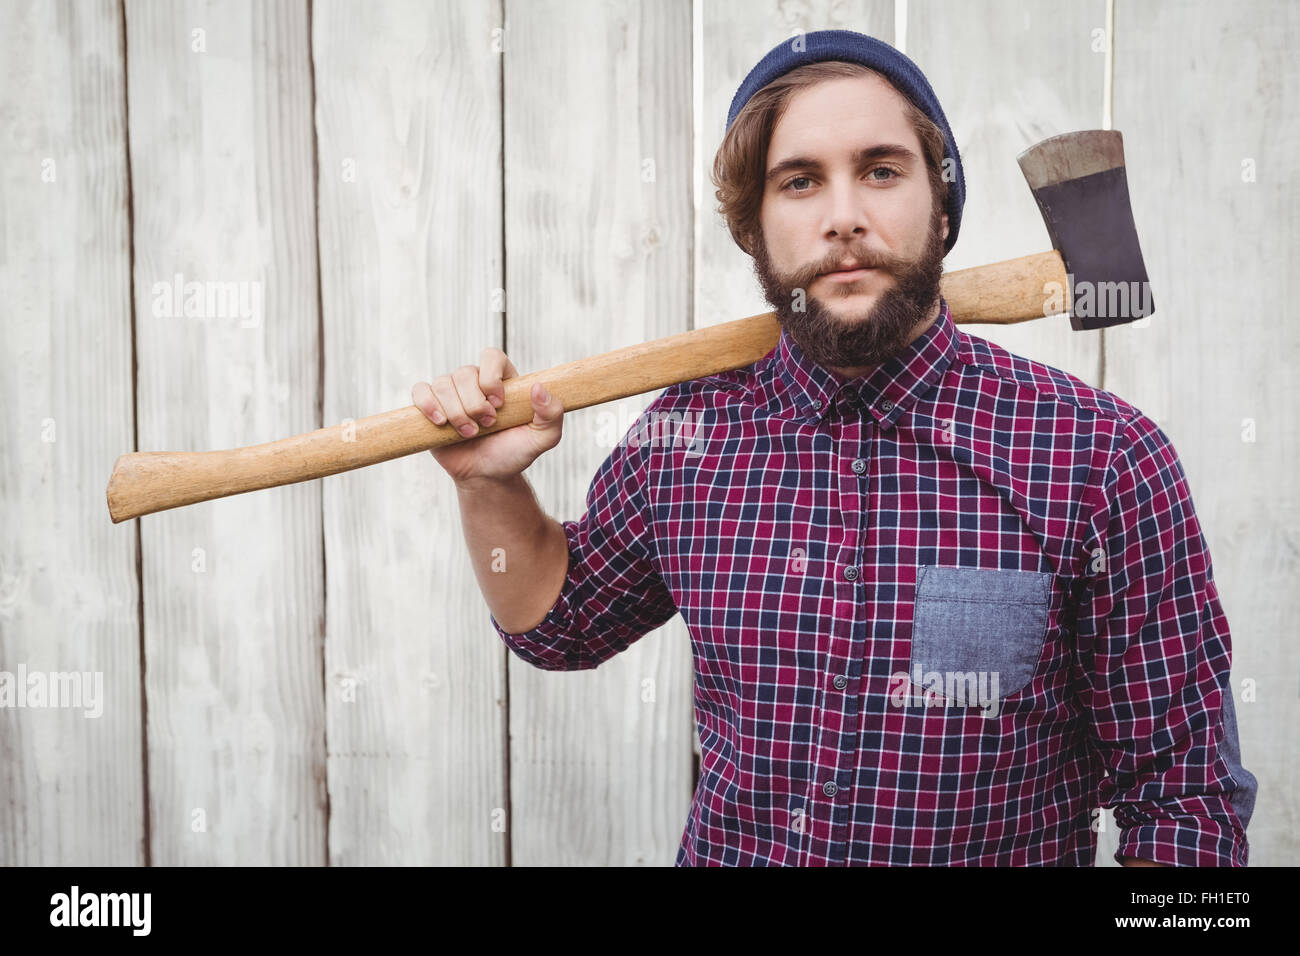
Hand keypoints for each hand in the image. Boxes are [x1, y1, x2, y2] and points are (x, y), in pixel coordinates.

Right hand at [412, 348, 563, 483]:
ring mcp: (451, 392)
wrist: (487, 475)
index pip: (491, 356)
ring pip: (443, 384)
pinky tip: (441, 422)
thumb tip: (539, 388)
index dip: (491, 376)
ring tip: (469, 433)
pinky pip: (420, 391)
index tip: (498, 403)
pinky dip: (428, 405)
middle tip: (486, 426)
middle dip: (474, 404)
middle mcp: (474, 381)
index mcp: (501, 379)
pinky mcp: (431, 406)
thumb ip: (552, 414)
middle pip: (464, 373)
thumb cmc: (514, 453)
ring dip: (456, 412)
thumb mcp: (543, 437)